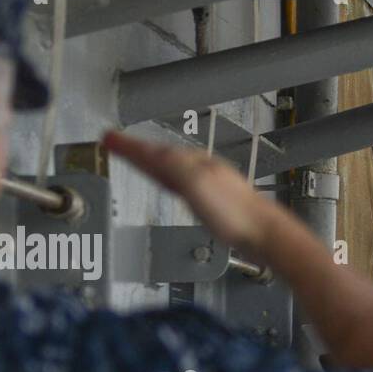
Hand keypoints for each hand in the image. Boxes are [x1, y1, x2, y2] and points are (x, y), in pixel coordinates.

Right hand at [103, 130, 273, 257]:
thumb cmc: (234, 213)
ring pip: (174, 168)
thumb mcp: (194, 183)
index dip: (129, 145)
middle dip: (138, 150)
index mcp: (193, 163)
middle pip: (162, 155)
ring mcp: (210, 185)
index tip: (107, 138)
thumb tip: (150, 151)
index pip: (153, 150)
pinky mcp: (217, 204)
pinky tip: (176, 187)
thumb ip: (171, 165)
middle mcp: (202, 170)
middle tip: (116, 144)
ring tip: (139, 159)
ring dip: (153, 162)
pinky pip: (184, 184)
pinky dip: (170, 180)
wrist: (264, 234)